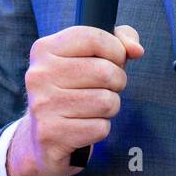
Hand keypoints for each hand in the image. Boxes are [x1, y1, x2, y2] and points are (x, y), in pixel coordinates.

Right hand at [8, 23, 143, 175]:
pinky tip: (83, 127)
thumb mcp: (89, 58)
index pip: (94, 37)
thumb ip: (118, 40)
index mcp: (44, 49)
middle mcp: (39, 75)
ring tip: (92, 109)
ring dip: (109, 107)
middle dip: (116, 83)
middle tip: (102, 89)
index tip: (113, 61)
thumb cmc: (73, 90)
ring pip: (107, 101)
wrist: (41, 138)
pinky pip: (100, 128)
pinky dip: (100, 129)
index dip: (116, 50)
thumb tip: (136, 50)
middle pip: (106, 72)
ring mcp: (42, 106)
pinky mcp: (51, 135)